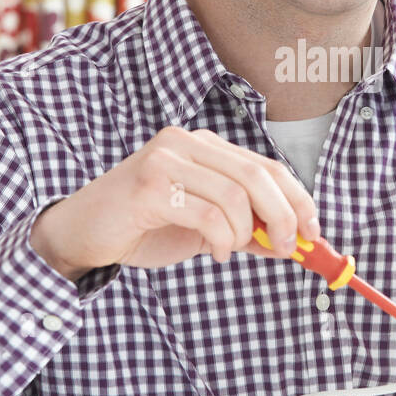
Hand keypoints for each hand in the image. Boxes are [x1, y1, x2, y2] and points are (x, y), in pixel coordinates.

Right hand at [29, 126, 319, 278]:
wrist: (81, 234)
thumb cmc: (142, 227)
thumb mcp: (203, 227)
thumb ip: (246, 228)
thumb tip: (294, 242)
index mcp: (204, 146)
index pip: (267, 165)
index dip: (298, 198)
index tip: (314, 232)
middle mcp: (187, 143)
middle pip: (259, 174)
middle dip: (284, 216)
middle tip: (289, 249)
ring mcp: (166, 160)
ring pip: (236, 195)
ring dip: (246, 234)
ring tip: (230, 250)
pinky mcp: (150, 186)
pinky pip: (208, 214)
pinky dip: (222, 240)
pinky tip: (212, 251)